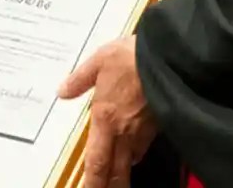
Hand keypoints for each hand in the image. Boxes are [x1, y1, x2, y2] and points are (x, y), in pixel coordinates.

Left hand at [58, 36, 156, 187]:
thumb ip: (80, 79)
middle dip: (111, 186)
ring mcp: (145, 130)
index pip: (97, 161)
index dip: (93, 182)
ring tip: (117, 175)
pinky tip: (135, 147)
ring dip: (124, 169)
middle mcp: (125, 131)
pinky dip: (137, 150)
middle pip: (117, 170)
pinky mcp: (160, 123)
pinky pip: (145, 144)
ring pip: (133, 158)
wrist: (170, 57)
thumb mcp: (100, 60)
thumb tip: (62, 91)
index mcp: (106, 119)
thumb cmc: (132, 57)